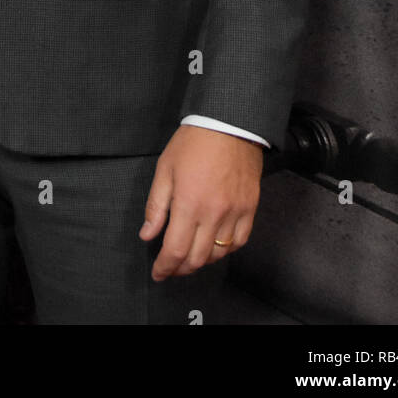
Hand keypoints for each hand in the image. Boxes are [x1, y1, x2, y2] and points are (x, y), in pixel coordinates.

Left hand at [139, 124, 262, 279]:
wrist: (229, 123)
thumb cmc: (193, 143)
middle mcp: (213, 213)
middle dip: (180, 268)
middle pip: (197, 258)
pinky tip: (216, 246)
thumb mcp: (165, 169)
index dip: (165, 267)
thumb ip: (156, 205)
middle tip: (170, 267)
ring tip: (190, 257)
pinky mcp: (250, 207)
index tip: (158, 274)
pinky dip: (226, 250)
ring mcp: (235, 212)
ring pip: (219, 253)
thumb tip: (147, 234)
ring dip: (202, 261)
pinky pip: (240, 241)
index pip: (175, 250)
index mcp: (189, 203)